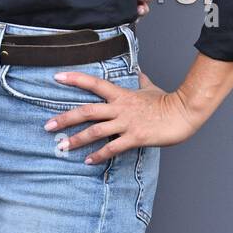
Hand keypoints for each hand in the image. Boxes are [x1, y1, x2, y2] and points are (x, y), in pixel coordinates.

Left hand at [43, 69, 199, 163]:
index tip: (56, 77)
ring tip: (61, 147)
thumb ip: (141, 80)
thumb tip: (139, 72)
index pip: (94, 83)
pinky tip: (88, 161)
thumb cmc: (168, 101)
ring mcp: (127, 123)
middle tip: (47, 126)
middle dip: (65, 118)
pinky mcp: (135, 137)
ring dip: (76, 140)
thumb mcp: (150, 88)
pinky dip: (99, 155)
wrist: (184, 113)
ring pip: (95, 131)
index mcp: (121, 95)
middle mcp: (120, 108)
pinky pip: (113, 148)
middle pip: (86, 111)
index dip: (75, 79)